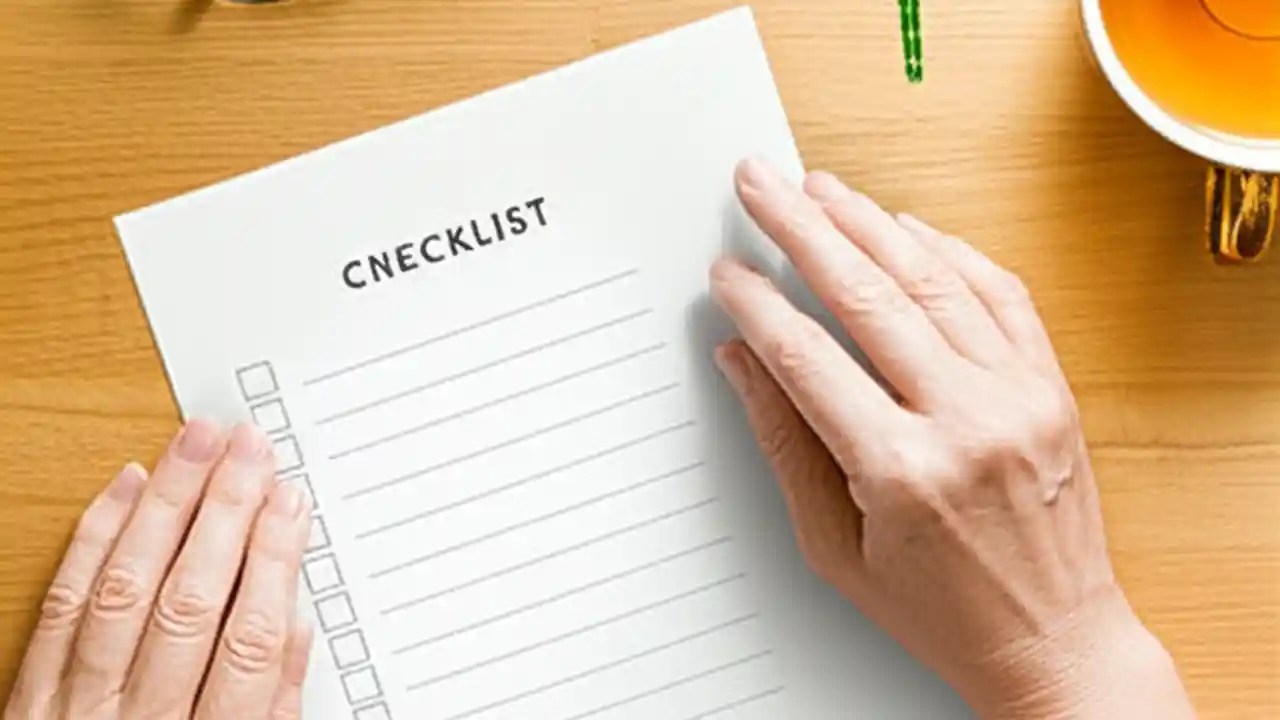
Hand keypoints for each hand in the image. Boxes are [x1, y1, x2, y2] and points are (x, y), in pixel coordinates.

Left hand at [5, 422, 313, 719]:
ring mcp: (78, 709)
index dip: (273, 562)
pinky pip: (61, 607)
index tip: (290, 501)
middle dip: (225, 513)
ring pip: (125, 589)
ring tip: (196, 443)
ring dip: (165, 506)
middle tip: (248, 448)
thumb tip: (298, 626)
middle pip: (190, 601)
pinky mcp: (31, 697)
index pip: (249, 639)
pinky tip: (126, 486)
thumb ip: (275, 709)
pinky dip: (94, 539)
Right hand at [711, 159, 1194, 718]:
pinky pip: (1000, 294)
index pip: (807, 356)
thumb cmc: (939, 612)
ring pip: (933, 279)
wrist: (1053, 641)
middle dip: (802, 228)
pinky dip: (952, 250)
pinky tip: (908, 227)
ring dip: (870, 222)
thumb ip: (787, 445)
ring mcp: (1017, 398)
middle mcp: (965, 422)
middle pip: (866, 296)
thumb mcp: (835, 547)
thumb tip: (745, 361)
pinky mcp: (1051, 388)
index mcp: (901, 472)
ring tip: (822, 188)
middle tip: (762, 184)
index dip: (757, 303)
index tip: (727, 272)